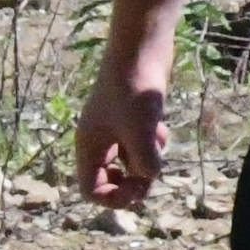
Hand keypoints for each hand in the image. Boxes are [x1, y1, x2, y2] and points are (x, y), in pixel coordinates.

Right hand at [74, 59, 167, 211]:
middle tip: (153, 171)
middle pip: (112, 180)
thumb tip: (149, 177)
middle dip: (135, 181)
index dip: (114, 198)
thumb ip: (145, 162)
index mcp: (89, 147)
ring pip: (131, 162)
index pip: (91, 190)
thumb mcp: (141, 131)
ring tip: (156, 138)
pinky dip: (154, 142)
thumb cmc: (135, 89)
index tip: (138, 188)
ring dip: (148, 159)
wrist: (142, 51)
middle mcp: (99, 141)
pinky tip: (160, 125)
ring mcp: (116, 129)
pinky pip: (143, 144)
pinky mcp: (134, 118)